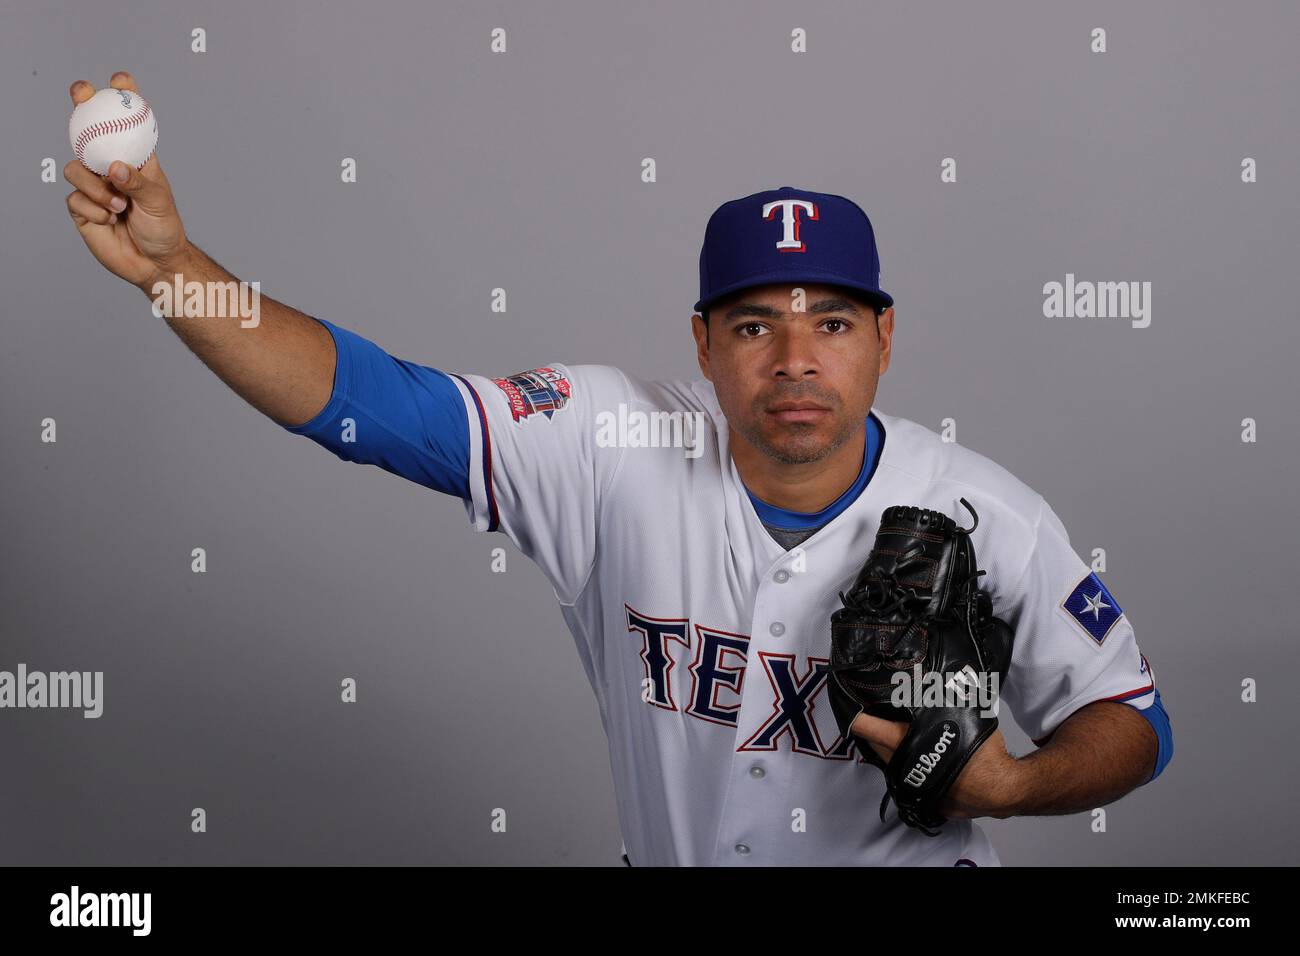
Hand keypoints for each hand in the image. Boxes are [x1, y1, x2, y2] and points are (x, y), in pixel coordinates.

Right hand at [63, 71, 187, 289]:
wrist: (153, 263)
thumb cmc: (163, 229)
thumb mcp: (159, 203)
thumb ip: (138, 184)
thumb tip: (115, 168)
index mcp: (135, 159)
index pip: (126, 124)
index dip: (122, 100)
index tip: (121, 80)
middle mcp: (110, 167)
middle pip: (87, 130)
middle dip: (82, 105)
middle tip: (82, 91)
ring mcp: (93, 185)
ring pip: (75, 168)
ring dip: (96, 188)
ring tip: (119, 207)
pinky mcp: (81, 207)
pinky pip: (74, 198)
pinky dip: (93, 210)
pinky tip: (109, 221)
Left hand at [850, 713, 1018, 819]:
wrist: (1000, 789)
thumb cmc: (982, 751)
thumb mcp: (962, 712)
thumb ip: (941, 697)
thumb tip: (937, 676)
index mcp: (903, 741)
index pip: (865, 726)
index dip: (854, 714)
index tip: (849, 702)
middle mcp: (900, 762)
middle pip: (873, 741)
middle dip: (872, 725)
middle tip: (878, 709)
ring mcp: (909, 781)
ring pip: (888, 758)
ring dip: (889, 744)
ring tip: (898, 727)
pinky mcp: (921, 793)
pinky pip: (904, 773)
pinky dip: (905, 760)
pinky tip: (917, 750)